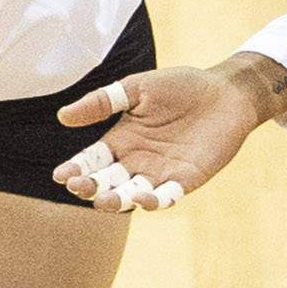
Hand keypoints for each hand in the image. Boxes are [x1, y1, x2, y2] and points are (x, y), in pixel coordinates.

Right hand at [51, 57, 286, 211]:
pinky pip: (167, 196)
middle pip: (107, 181)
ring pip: (132, 194)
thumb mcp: (137, 88)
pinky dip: (155, 201)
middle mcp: (137, 160)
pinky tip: (144, 199)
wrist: (225, 93)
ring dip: (117, 200)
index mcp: (122, 139)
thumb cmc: (181, 87)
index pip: (92, 159)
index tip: (61, 175)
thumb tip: (62, 116)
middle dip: (90, 187)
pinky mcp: (186, 180)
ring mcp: (160, 173)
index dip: (76, 168)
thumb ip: (104, 101)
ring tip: (102, 201)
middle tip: (77, 187)